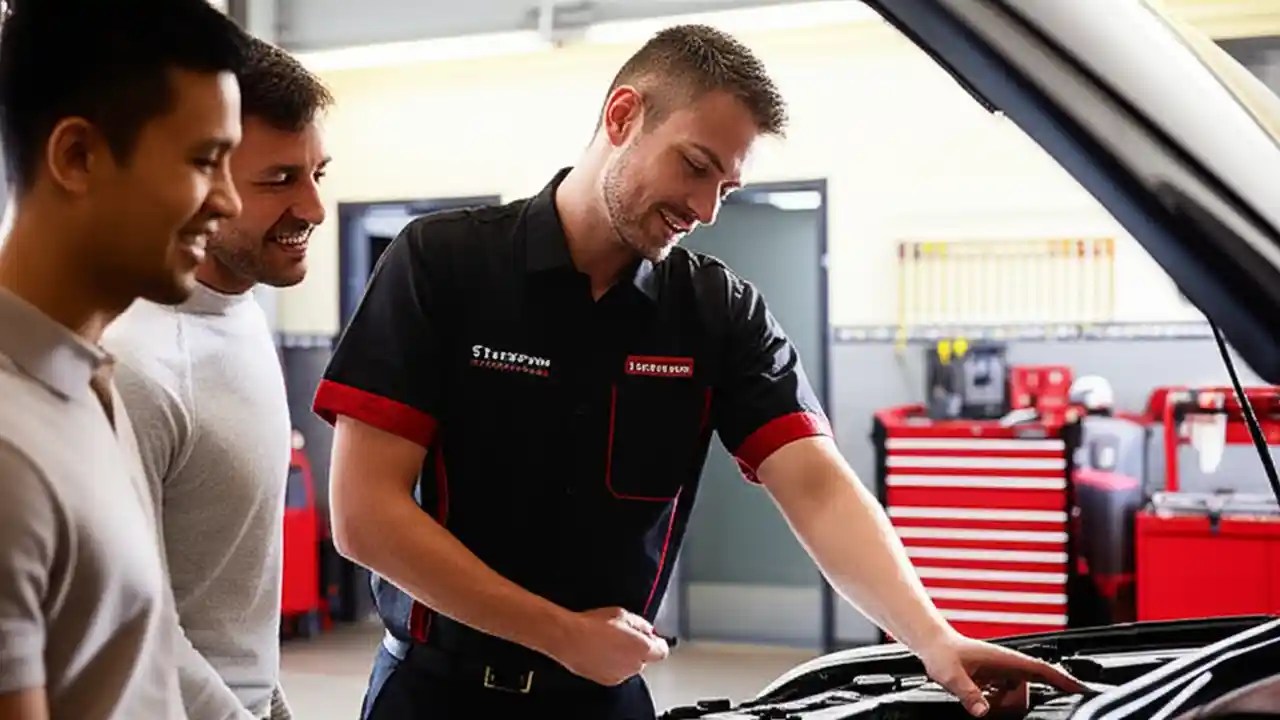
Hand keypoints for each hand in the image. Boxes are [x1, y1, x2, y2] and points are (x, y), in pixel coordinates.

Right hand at [549, 607, 669, 685]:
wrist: (570, 640)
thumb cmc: (593, 626)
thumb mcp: (622, 615)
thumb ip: (640, 624)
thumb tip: (646, 630)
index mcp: (642, 648)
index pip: (662, 651)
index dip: (657, 643)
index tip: (651, 638)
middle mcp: (634, 665)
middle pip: (645, 659)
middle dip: (638, 649)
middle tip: (624, 636)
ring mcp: (620, 675)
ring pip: (630, 667)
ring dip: (625, 658)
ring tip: (608, 643)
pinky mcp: (607, 681)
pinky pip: (616, 673)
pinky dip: (612, 665)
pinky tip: (601, 652)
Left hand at [918, 631, 1086, 716]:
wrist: (933, 645)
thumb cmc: (943, 653)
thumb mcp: (951, 675)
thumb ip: (968, 693)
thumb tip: (983, 711)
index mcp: (1006, 660)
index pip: (1043, 670)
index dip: (1065, 681)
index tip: (1083, 691)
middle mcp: (1009, 666)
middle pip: (1027, 694)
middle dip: (1011, 705)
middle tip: (985, 700)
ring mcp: (1003, 673)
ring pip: (1016, 699)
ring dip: (1000, 705)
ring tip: (976, 694)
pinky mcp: (996, 679)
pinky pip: (1004, 699)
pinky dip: (994, 703)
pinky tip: (976, 695)